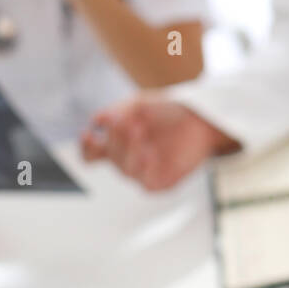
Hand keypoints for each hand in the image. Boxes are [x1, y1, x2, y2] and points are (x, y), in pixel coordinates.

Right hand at [80, 98, 235, 189]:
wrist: (202, 118)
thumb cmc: (169, 110)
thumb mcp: (140, 104)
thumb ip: (119, 110)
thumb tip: (97, 119)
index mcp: (119, 142)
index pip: (93, 153)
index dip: (86, 146)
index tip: (88, 133)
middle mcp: (129, 159)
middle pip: (109, 157)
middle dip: (115, 139)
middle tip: (128, 122)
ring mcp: (145, 172)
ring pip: (124, 171)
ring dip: (128, 150)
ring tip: (139, 130)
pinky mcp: (162, 182)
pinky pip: (145, 184)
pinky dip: (144, 169)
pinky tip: (149, 153)